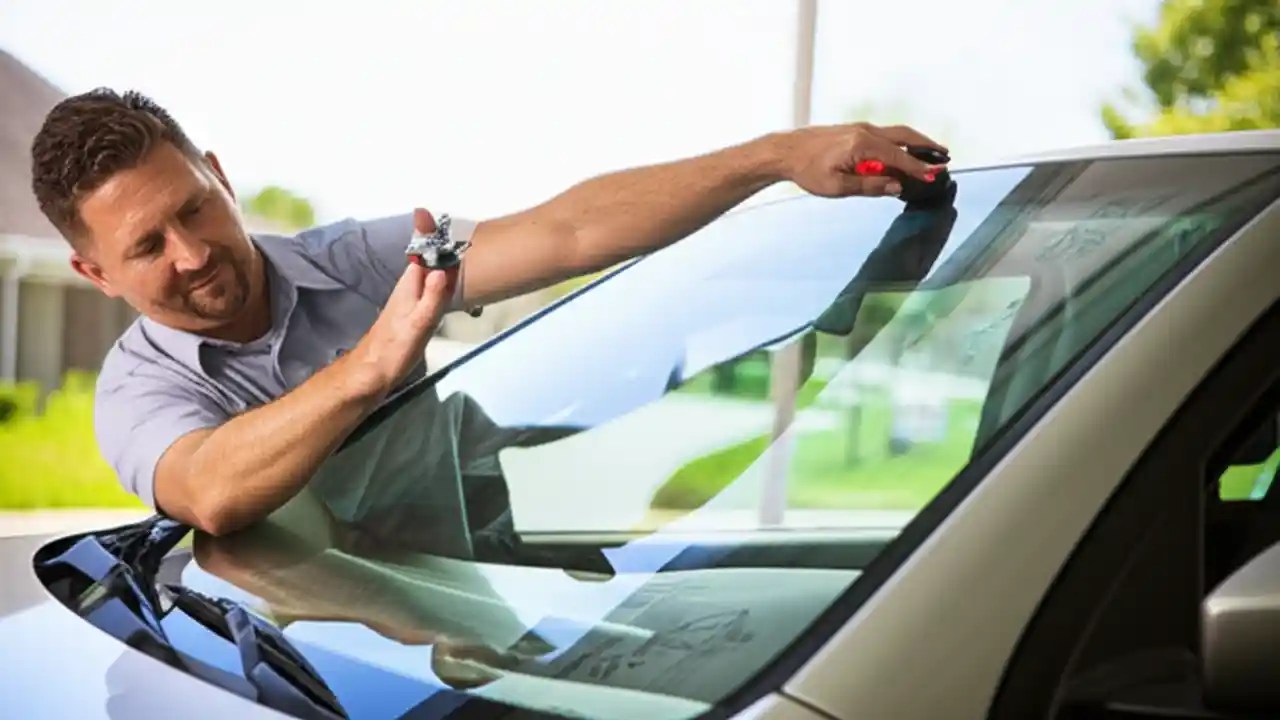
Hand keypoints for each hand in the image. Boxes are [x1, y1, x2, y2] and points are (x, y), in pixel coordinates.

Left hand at [349, 208, 452, 395]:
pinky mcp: (410, 313)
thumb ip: (431, 299)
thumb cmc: (393, 351)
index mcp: (409, 286)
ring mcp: (408, 301)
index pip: (422, 252)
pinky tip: (442, 282)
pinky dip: (436, 280)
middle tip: (453, 227)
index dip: (427, 233)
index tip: (426, 210)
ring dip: (438, 260)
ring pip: (427, 273)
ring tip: (455, 247)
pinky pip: (427, 288)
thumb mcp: (418, 325)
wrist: (370, 374)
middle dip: (437, 242)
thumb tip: (441, 270)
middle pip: (426, 260)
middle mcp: (408, 289)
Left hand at [779, 122, 948, 197]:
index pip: (899, 157)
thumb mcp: (837, 186)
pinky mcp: (854, 130)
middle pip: (904, 137)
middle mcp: (864, 131)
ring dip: (915, 143)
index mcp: (862, 145)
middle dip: (926, 146)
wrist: (785, 151)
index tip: (936, 175)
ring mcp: (860, 128)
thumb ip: (870, 186)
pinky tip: (903, 153)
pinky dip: (899, 142)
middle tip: (945, 156)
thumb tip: (896, 186)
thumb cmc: (807, 170)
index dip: (919, 168)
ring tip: (931, 153)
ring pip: (895, 134)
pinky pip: (884, 135)